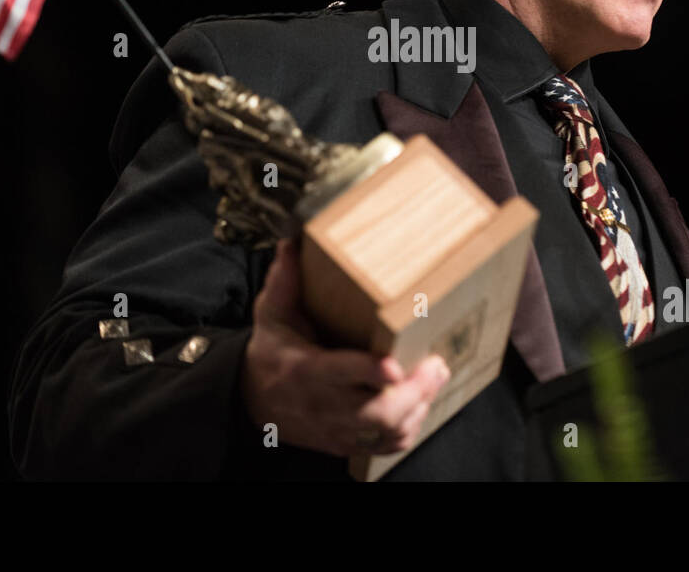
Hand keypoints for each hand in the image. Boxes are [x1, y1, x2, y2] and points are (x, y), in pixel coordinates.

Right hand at [240, 238, 450, 456]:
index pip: (338, 373)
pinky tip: (421, 403)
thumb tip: (293, 243)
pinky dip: (409, 428)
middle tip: (435, 364)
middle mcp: (322, 404)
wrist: (252, 401)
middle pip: (375, 412)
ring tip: (435, 376)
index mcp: (304, 370)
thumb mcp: (270, 315)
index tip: (394, 363)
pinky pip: (386, 446)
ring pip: (386, 431)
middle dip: (413, 391)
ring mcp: (336, 428)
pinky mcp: (346, 443)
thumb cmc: (270, 352)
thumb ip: (284, 281)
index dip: (368, 372)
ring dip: (418, 408)